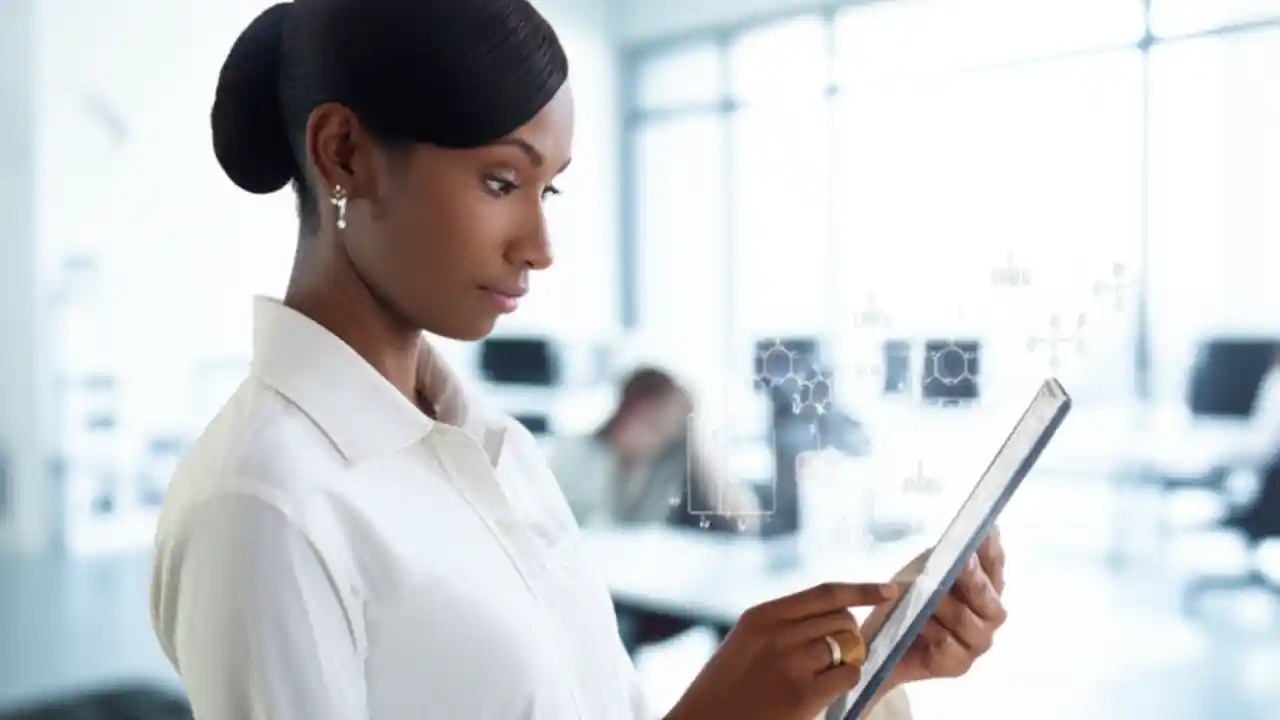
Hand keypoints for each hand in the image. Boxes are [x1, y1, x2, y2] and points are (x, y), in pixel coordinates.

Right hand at [666, 582, 900, 719]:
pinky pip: (848, 677)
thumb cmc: (726, 687)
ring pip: (848, 647)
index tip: (890, 590)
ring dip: (847, 661)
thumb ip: (782, 624)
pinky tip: (824, 692)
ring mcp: (791, 664)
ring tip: (823, 675)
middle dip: (850, 635)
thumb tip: (833, 619)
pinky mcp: (802, 696)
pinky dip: (845, 682)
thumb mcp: (746, 642)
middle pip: (842, 620)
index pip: (826, 592)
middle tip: (838, 654)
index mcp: (762, 615)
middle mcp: (777, 633)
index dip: (863, 588)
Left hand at [864, 527, 1007, 688]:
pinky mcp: (959, 664)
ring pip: (965, 618)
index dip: (990, 550)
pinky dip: (930, 628)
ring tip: (922, 591)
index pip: (995, 564)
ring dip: (942, 602)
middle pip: (987, 595)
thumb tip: (983, 529)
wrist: (880, 640)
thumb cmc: (906, 599)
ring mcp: (978, 641)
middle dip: (971, 577)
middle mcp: (989, 614)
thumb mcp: (924, 569)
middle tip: (958, 563)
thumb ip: (949, 554)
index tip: (982, 533)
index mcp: (986, 586)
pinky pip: (946, 642)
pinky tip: (916, 621)